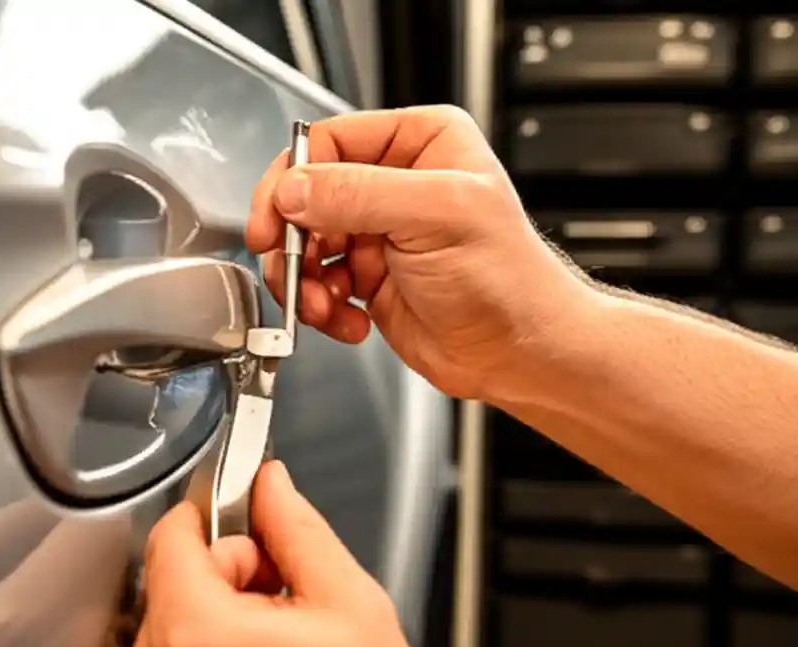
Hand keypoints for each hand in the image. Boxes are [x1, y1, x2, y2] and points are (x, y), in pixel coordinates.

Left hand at [121, 462, 431, 646]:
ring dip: (220, 620)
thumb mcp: (350, 605)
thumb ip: (297, 531)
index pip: (171, 534)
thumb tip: (270, 485)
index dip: (220, 518)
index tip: (252, 523)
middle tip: (286, 604)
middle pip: (174, 578)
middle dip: (229, 576)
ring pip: (174, 622)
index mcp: (196, 634)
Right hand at [247, 105, 593, 400]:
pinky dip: (321, 307)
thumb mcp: (435, 217)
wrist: (518, 353)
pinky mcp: (367, 277)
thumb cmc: (507, 280)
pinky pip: (316, 283)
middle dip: (295, 238)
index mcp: (419, 142)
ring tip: (324, 304)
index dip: (296, 179)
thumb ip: (359, 194)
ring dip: (305, 280)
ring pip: (304, 243)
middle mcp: (394, 181)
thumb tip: (295, 189)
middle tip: (289, 263)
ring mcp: (377, 232)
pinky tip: (350, 320)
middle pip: (306, 195)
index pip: (329, 142)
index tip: (279, 217)